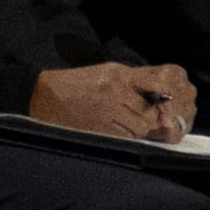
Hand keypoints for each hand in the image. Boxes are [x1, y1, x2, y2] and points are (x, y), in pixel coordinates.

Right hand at [32, 62, 187, 139]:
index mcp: (118, 74)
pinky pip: (124, 137)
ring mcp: (107, 111)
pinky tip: (116, 130)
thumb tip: (160, 94)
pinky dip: (126, 136)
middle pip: (149, 111)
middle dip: (150, 117)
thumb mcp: (108, 72)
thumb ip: (134, 81)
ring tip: (128, 124)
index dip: (162, 98)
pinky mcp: (99, 128)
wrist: (45, 95)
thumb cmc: (79, 83)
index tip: (165, 103)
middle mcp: (115, 91)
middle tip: (145, 118)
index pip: (155, 86)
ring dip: (138, 128)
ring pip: (139, 127)